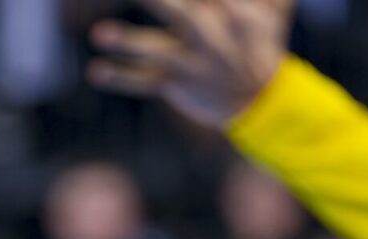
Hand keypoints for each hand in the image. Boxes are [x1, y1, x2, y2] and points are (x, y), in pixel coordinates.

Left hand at [88, 0, 294, 126]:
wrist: (261, 99)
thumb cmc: (261, 43)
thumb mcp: (272, 12)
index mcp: (227, 14)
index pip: (202, 2)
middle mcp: (210, 36)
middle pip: (182, 14)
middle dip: (159, 3)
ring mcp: (192, 62)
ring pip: (157, 51)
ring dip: (128, 42)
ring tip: (98, 34)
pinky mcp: (177, 83)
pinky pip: (145, 82)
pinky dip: (120, 78)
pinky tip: (95, 71)